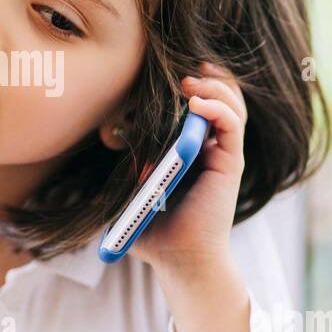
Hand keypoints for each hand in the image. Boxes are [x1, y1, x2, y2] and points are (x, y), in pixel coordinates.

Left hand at [127, 61, 246, 280]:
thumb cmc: (156, 233)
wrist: (178, 262)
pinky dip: (218, 108)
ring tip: (191, 80)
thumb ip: (121, 174)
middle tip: (185, 69)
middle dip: (207, 77)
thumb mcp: (132, 195)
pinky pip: (232, 126)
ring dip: (215, 86)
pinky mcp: (230, 165)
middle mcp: (213, 150)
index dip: (193, 85)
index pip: (202, 106)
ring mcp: (224, 156)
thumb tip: (99, 150)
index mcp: (193, 152)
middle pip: (223, 98)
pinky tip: (197, 103)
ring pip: (232, 105)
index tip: (172, 73)